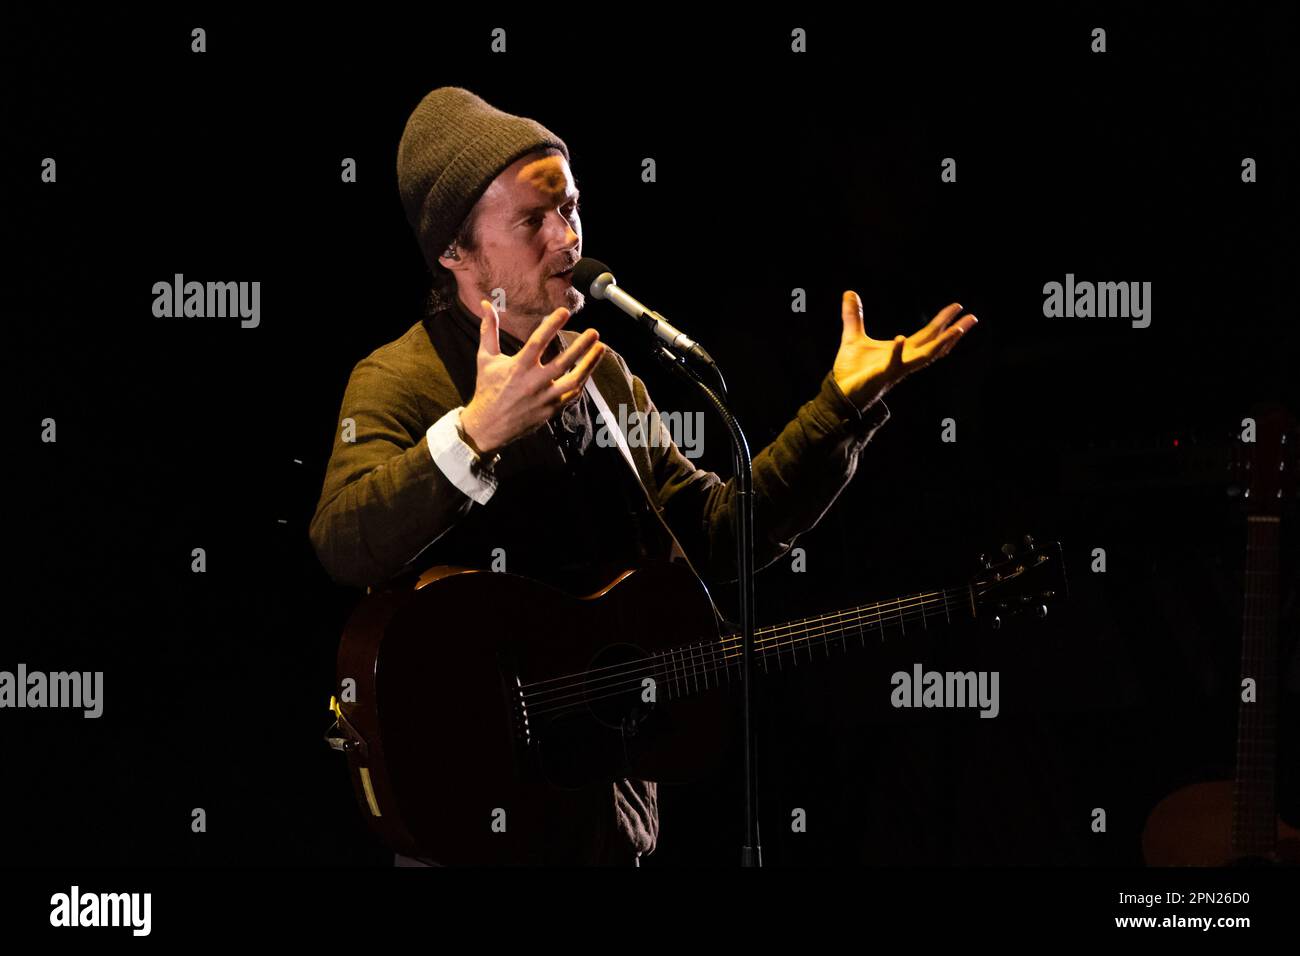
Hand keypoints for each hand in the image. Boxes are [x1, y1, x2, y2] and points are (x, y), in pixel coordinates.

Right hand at [459, 299, 605, 454]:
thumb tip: (485, 304)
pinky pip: (571, 395)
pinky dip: (581, 382)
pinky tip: (589, 369)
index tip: (564, 311)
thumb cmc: (487, 388)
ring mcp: (544, 398)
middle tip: (594, 332)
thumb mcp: (486, 358)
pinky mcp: (550, 410)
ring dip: (589, 365)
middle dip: (580, 346)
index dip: (552, 325)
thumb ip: (489, 330)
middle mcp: (533, 383)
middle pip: (562, 363)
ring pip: (573, 381)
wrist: (488, 426)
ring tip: (601, 348)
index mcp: (517, 367)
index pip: (538, 342)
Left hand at [832, 292, 977, 409]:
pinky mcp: (881, 375)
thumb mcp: (852, 337)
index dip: (943, 321)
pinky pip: (892, 363)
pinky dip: (897, 351)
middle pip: (934, 344)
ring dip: (940, 344)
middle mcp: (905, 362)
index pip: (928, 335)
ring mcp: (896, 370)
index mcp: (903, 352)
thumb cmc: (851, 371)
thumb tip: (849, 292)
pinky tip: (900, 337)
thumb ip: (854, 316)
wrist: (839, 395)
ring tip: (956, 330)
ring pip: (924, 357)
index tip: (958, 307)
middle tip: (972, 317)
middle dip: (953, 332)